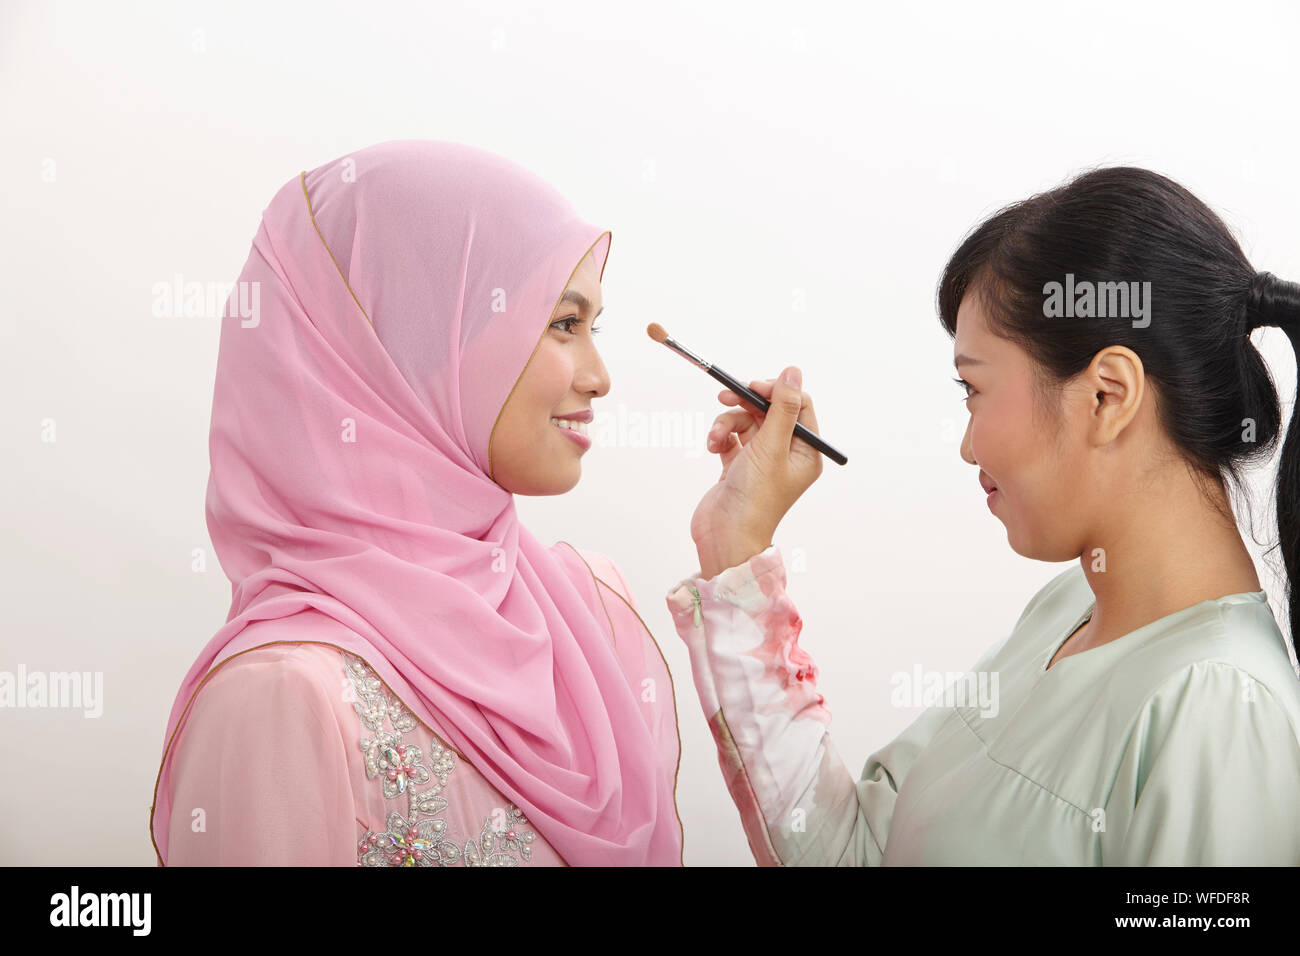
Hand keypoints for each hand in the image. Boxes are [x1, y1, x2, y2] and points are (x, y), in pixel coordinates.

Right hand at [690, 366, 823, 578]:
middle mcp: (786, 455)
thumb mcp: (771, 446)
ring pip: (745, 422)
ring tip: (715, 438)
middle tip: (726, 397)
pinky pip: (730, 437)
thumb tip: (793, 372)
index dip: (776, 391)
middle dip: (745, 404)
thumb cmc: (755, 499)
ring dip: (726, 423)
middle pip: (768, 411)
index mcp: (805, 453)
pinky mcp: (738, 466)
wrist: (725, 536)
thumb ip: (782, 407)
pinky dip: (720, 437)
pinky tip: (713, 446)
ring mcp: (761, 461)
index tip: (753, 386)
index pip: (798, 407)